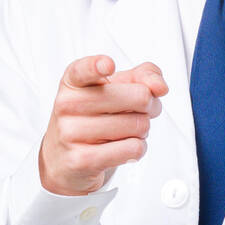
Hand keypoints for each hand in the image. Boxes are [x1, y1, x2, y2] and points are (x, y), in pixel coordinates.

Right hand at [39, 55, 167, 195]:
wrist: (64, 159)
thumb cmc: (95, 117)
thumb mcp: (117, 88)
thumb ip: (144, 76)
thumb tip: (160, 87)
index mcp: (74, 82)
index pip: (84, 69)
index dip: (98, 66)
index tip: (108, 65)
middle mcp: (68, 104)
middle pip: (140, 96)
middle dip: (150, 106)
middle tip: (138, 111)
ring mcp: (71, 133)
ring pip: (139, 125)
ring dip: (142, 130)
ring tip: (123, 132)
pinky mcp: (82, 160)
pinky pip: (133, 148)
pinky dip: (138, 149)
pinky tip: (121, 148)